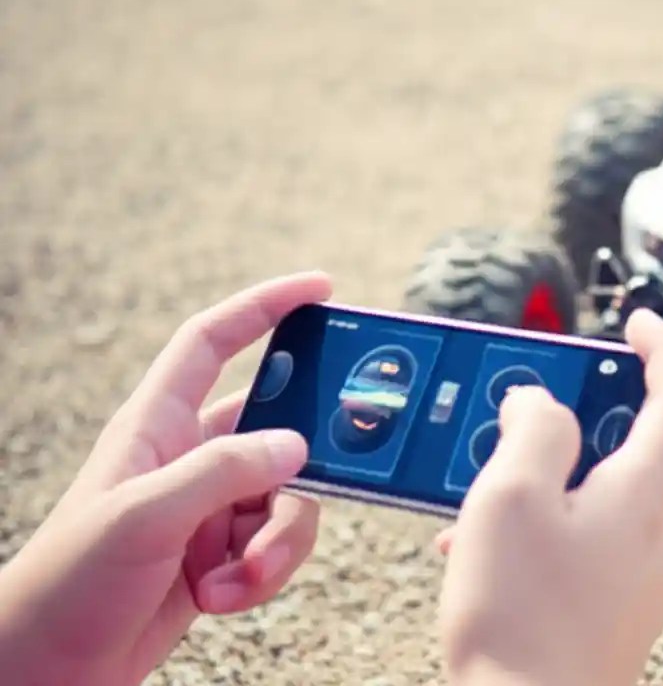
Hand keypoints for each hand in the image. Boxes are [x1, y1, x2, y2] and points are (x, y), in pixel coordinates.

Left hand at [0, 272, 331, 685]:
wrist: (51, 667)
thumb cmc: (71, 582)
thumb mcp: (144, 517)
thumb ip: (224, 472)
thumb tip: (297, 446)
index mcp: (158, 424)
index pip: (213, 341)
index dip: (264, 306)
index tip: (321, 289)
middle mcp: (189, 457)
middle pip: (277, 428)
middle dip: (305, 459)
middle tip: (338, 465)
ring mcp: (210, 507)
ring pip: (288, 497)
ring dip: (278, 542)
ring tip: (237, 576)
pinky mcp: (223, 554)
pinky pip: (276, 545)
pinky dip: (263, 574)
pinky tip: (222, 598)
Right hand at [435, 308, 662, 685]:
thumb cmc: (520, 621)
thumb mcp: (509, 500)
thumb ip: (532, 430)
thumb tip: (541, 402)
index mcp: (641, 498)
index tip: (634, 320)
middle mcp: (652, 538)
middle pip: (628, 447)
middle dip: (569, 420)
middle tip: (511, 416)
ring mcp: (635, 582)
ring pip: (593, 499)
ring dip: (538, 481)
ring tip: (472, 495)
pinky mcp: (609, 616)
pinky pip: (580, 547)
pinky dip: (536, 532)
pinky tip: (479, 553)